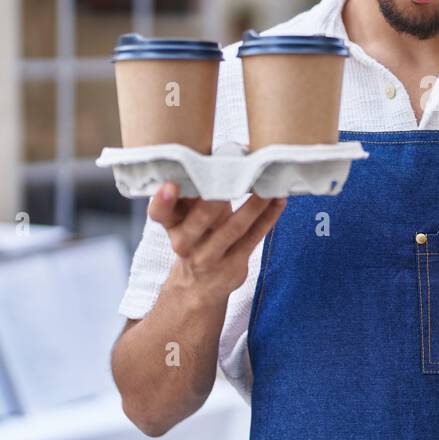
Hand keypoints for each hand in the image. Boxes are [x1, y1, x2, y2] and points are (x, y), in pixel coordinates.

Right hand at [148, 182, 284, 304]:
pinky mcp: (233, 264)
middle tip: (235, 176)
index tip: (170, 185)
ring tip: (269, 186)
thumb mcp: (186, 219)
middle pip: (200, 220)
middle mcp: (185, 243)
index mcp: (171, 225)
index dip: (162, 200)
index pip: (159, 213)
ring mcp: (210, 256)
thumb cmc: (196, 238)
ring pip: (233, 228)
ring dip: (254, 205)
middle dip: (217, 199)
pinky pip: (253, 238)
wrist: (196, 287)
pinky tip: (279, 202)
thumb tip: (234, 152)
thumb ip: (197, 193)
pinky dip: (268, 217)